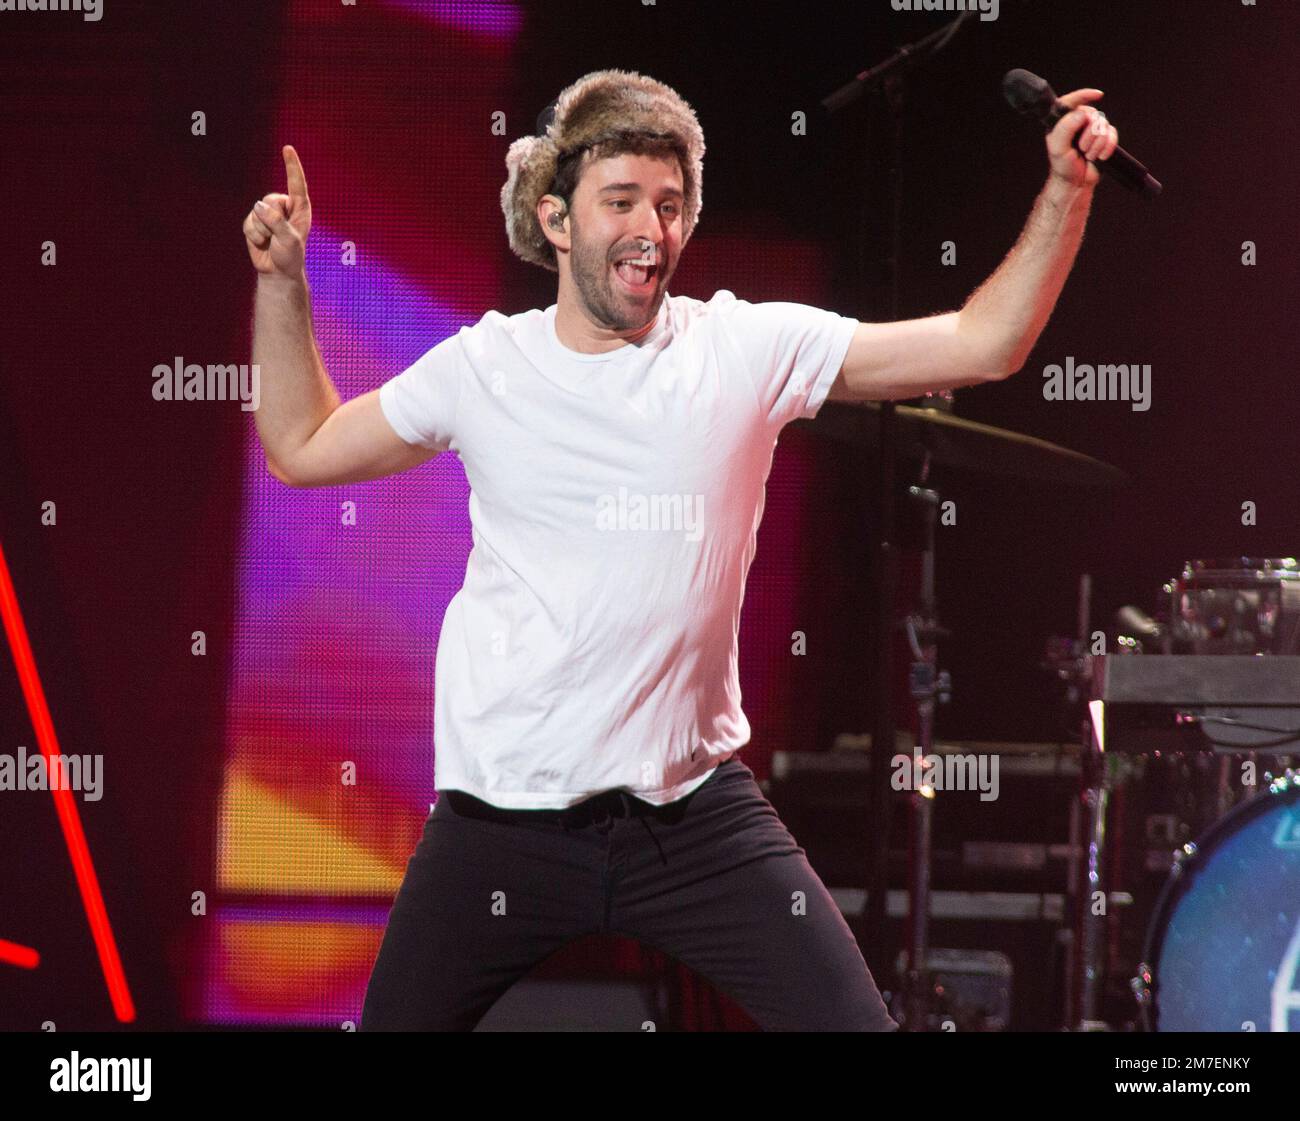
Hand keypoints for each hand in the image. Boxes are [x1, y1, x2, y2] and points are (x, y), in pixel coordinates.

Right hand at [243, 145, 312, 278]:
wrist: (277, 272)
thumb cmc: (290, 256)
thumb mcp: (289, 240)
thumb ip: (276, 222)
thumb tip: (258, 206)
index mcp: (300, 209)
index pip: (296, 183)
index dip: (291, 165)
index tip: (287, 148)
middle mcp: (284, 208)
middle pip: (270, 201)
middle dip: (271, 220)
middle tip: (278, 237)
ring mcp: (268, 214)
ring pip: (257, 212)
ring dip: (262, 231)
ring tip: (271, 241)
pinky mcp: (254, 221)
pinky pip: (248, 223)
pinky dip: (253, 236)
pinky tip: (261, 243)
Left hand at [1046, 89, 1118, 189]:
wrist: (1076, 183)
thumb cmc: (1063, 167)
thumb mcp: (1058, 148)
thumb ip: (1065, 128)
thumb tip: (1081, 113)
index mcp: (1064, 122)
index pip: (1072, 102)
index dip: (1085, 95)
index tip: (1097, 95)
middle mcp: (1079, 123)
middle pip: (1093, 115)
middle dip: (1090, 134)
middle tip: (1081, 148)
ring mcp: (1092, 130)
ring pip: (1104, 125)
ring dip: (1097, 143)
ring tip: (1088, 155)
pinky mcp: (1104, 138)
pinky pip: (1113, 134)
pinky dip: (1107, 146)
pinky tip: (1100, 156)